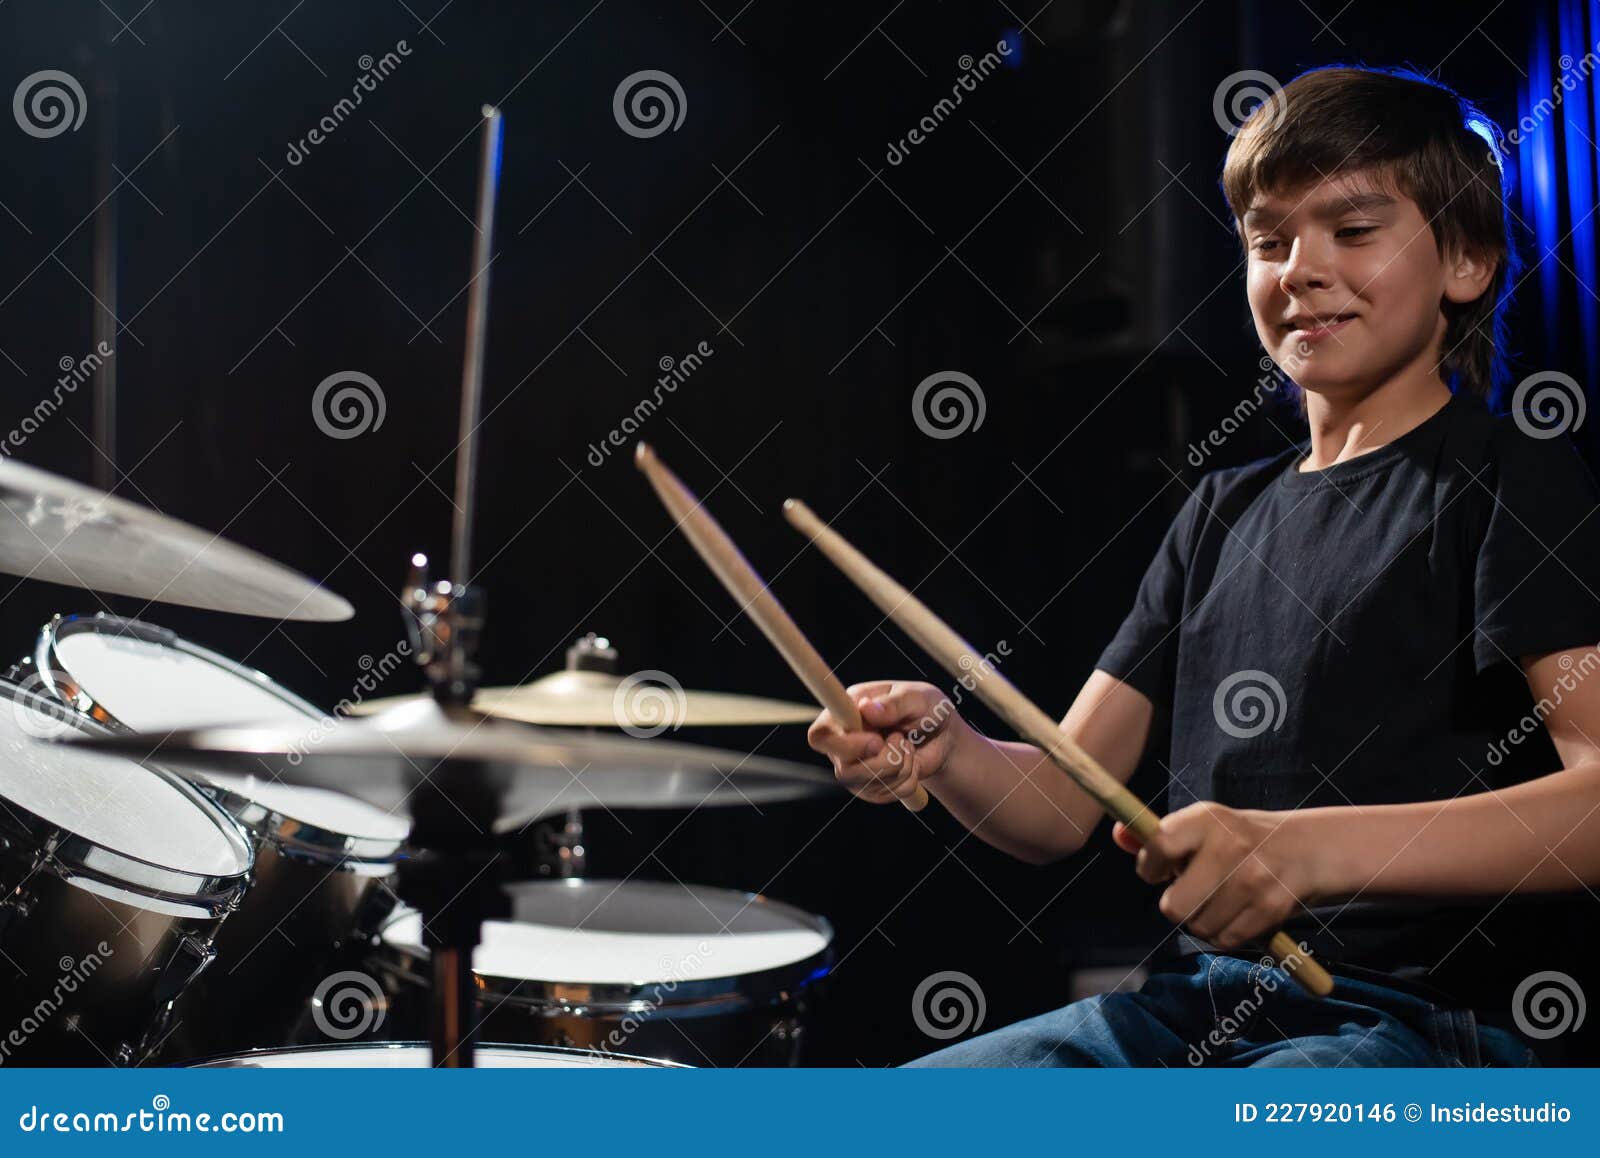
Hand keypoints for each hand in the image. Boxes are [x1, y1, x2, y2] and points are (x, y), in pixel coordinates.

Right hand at [806, 680, 967, 804]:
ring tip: (908, 746)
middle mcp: (843, 742)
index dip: (845, 745)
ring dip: (900, 768)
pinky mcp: (869, 787)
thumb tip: (868, 709)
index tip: (877, 741)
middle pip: (844, 770)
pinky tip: (910, 763)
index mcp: (846, 712)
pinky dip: (907, 781)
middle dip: (883, 762)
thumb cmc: (925, 708)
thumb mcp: (918, 697)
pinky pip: (885, 795)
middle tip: (903, 740)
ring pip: (867, 785)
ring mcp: (854, 767)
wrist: (941, 735)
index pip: (820, 736)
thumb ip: (894, 703)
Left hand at [1111, 801, 1328, 951]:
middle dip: (1175, 905)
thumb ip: (1156, 835)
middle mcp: (1229, 846)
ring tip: (1217, 898)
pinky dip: (1224, 932)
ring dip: (1201, 920)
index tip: (1158, 870)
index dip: (1149, 867)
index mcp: (1205, 818)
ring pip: (1198, 927)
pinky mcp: (1270, 909)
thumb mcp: (1199, 826)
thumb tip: (1118, 835)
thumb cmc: (1235, 839)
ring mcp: (1252, 880)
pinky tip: (1235, 911)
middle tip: (1191, 891)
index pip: (1158, 846)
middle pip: (1174, 907)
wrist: (1302, 850)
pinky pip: (1225, 940)